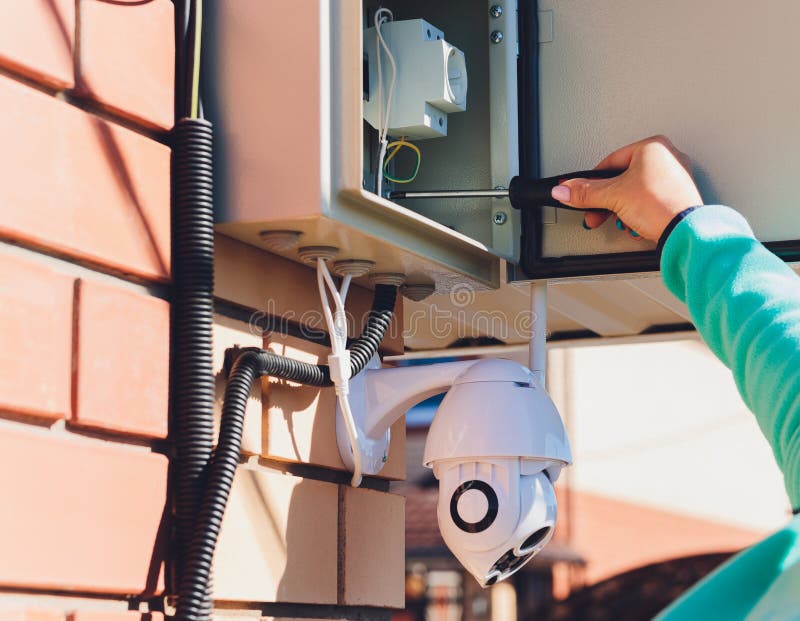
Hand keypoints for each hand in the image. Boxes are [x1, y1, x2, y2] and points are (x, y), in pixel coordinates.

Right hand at [551, 135, 702, 241]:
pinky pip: (649, 201)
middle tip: (597, 214)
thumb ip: (585, 193)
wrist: (684, 231)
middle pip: (622, 180)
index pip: (609, 162)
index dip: (592, 182)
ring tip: (623, 220)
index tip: (580, 193)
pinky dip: (639, 213)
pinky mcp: (678, 195)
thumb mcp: (613, 196)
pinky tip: (637, 223)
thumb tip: (565, 189)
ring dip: (622, 210)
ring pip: (634, 192)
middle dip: (607, 202)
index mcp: (652, 147)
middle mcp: (667, 157)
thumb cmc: (661, 205)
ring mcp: (675, 177)